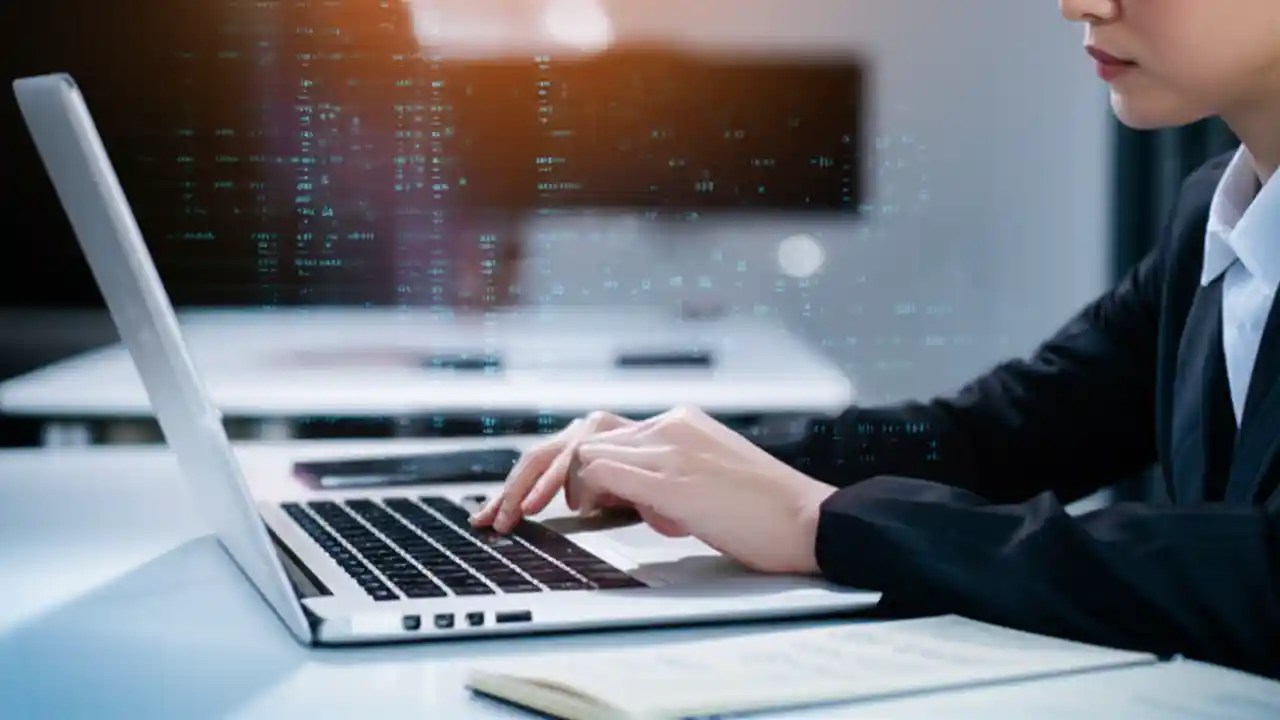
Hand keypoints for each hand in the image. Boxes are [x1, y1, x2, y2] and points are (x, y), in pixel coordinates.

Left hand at [479, 405, 836, 574]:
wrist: (812, 522)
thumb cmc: (763, 517)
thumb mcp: (701, 492)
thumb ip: (659, 485)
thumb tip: (621, 499)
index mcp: (679, 423)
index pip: (601, 435)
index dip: (558, 467)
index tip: (528, 499)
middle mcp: (671, 424)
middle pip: (581, 432)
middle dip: (532, 470)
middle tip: (501, 510)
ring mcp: (671, 446)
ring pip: (584, 446)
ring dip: (548, 481)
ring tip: (528, 514)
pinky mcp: (673, 475)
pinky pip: (602, 466)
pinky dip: (579, 488)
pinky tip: (579, 510)